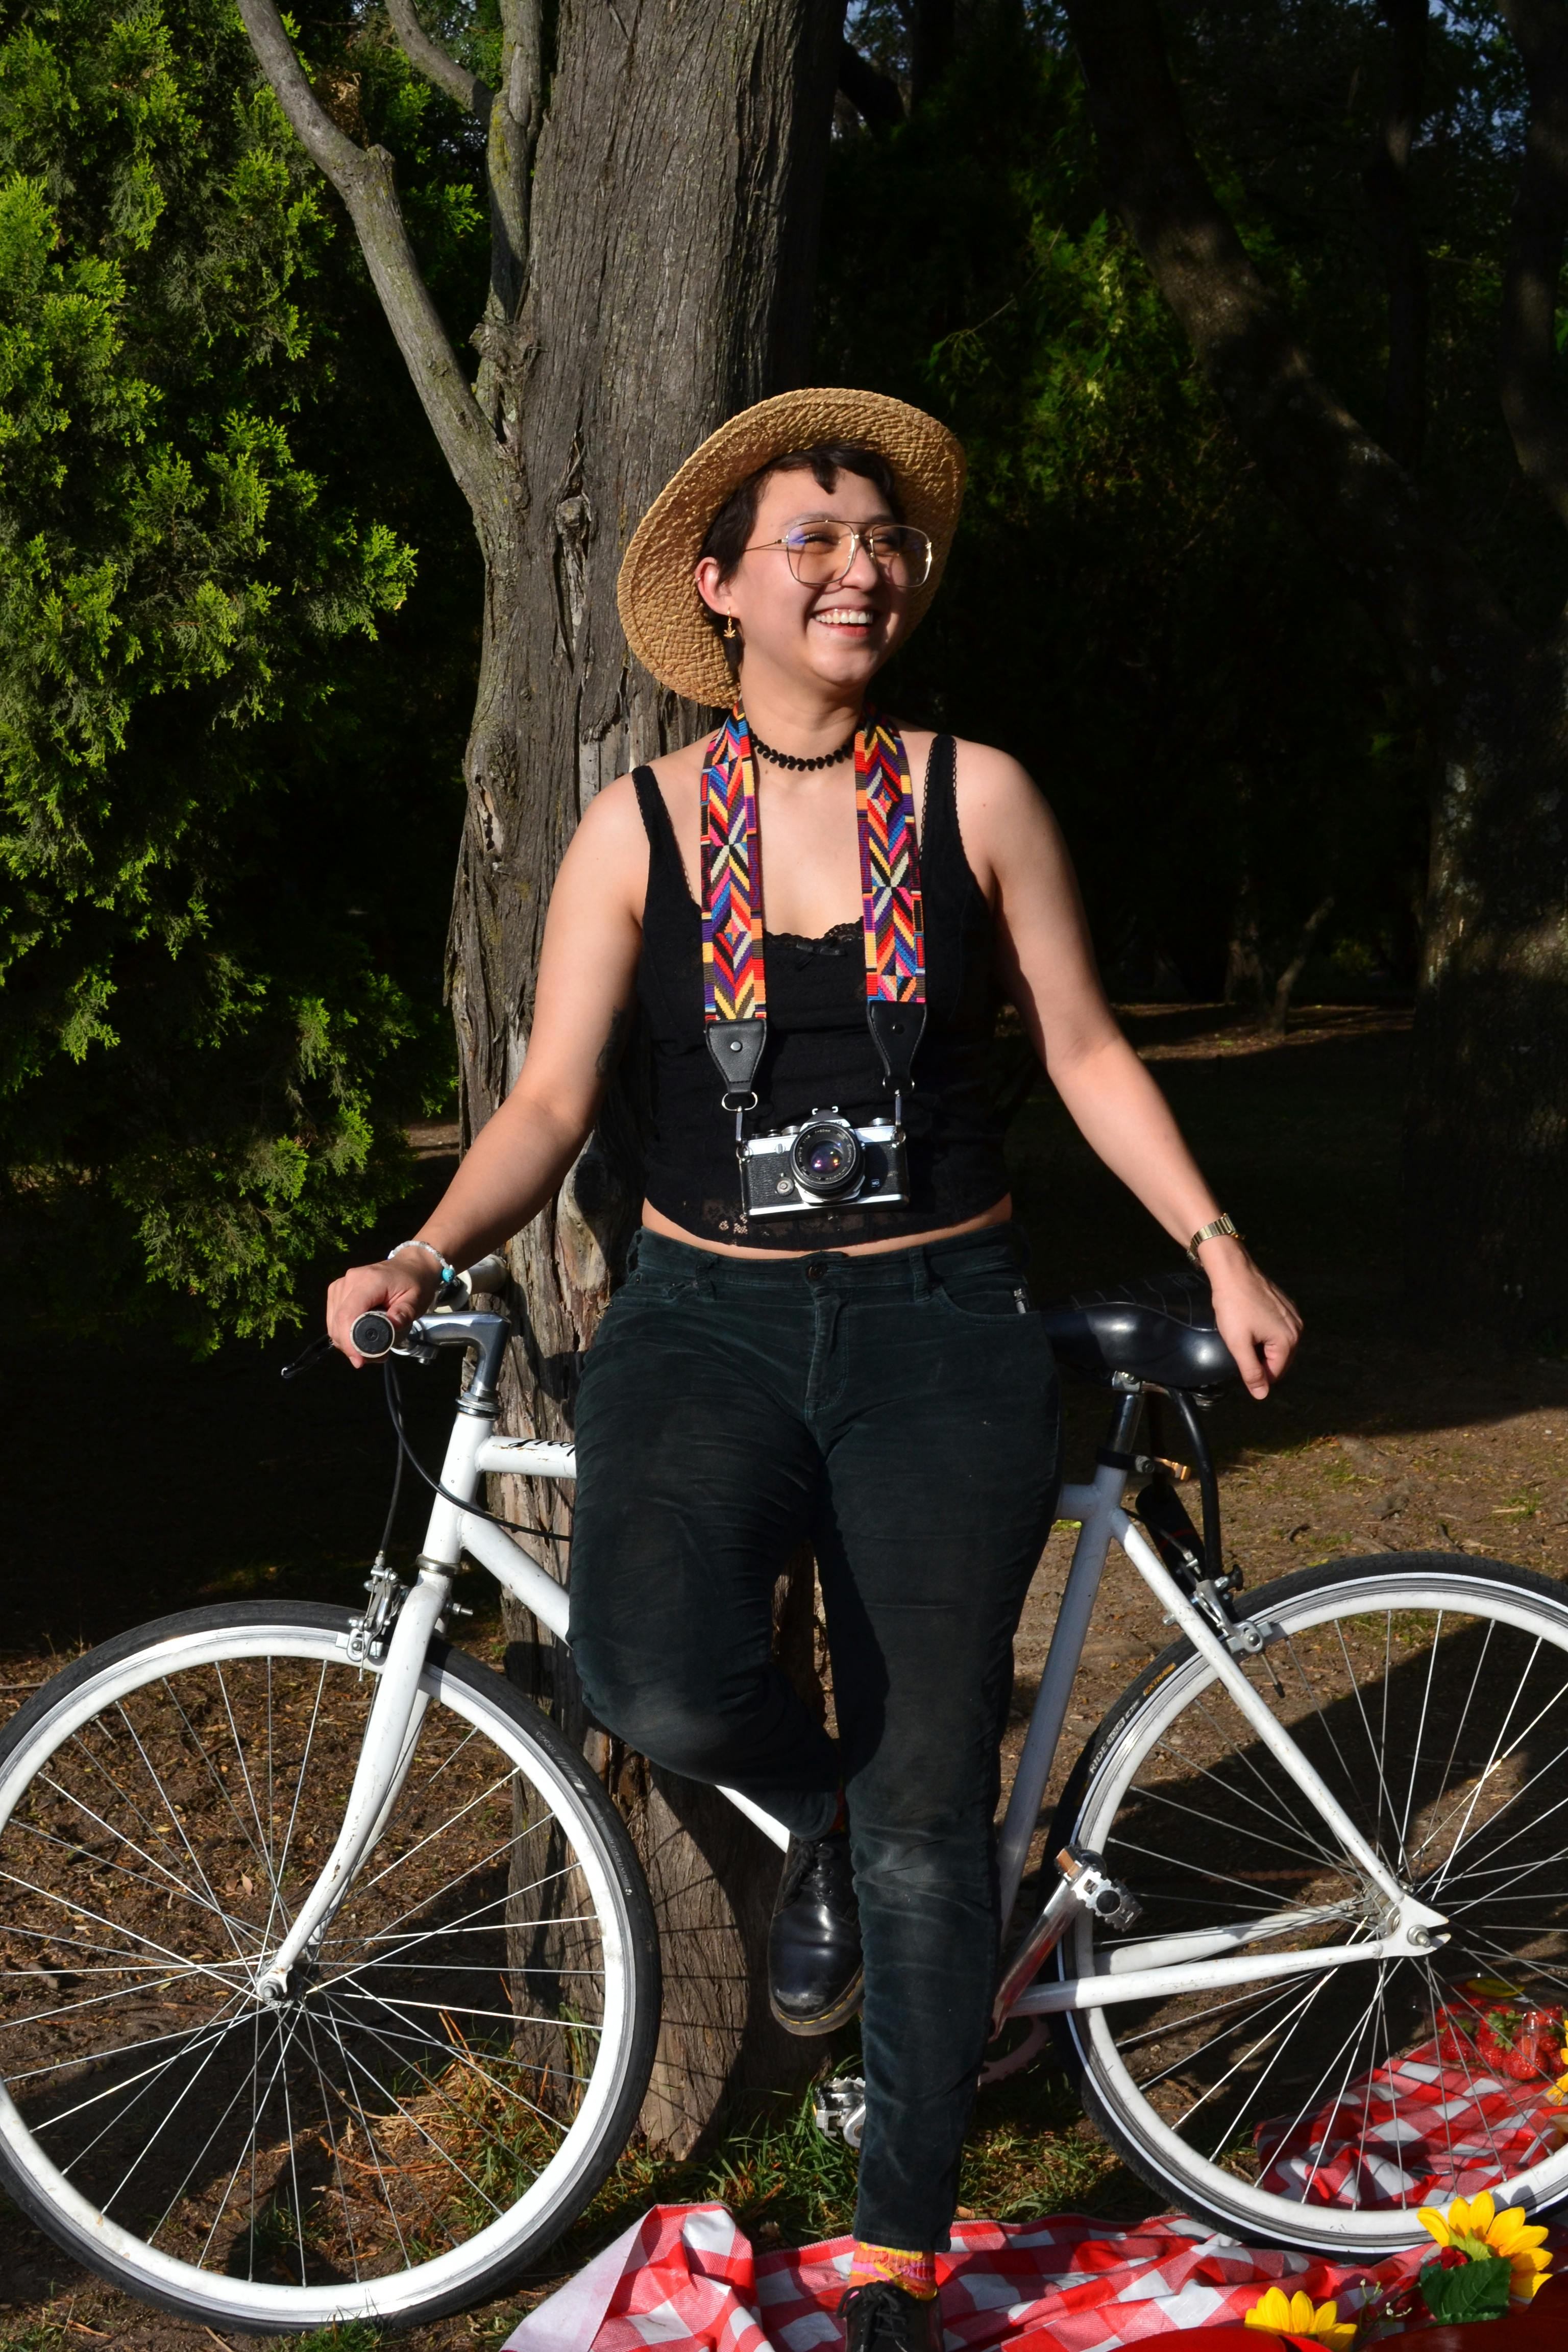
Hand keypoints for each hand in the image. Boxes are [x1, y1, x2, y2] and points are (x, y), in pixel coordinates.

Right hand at [327, 1253, 439, 1366]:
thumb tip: (390, 1327)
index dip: (349, 1341)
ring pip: (333, 1323)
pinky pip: (334, 1318)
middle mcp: (349, 1281)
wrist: (410, 1266)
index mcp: (368, 1281)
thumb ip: (404, 1313)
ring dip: (348, 1342)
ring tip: (373, 1349)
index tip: (360, 1360)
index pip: (347, 1314)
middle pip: (337, 1322)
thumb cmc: (415, 1283)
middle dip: (351, 1346)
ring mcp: (340, 1285)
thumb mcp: (417, 1299)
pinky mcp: (337, 1291)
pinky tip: (362, 1338)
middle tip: (375, 1357)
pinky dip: (345, 1333)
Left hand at [1201, 1242, 1301, 1400]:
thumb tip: (1261, 1395)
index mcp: (1288, 1341)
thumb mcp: (1238, 1344)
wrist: (1233, 1272)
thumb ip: (1251, 1372)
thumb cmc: (1234, 1307)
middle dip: (1260, 1358)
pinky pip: (1278, 1328)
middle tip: (1240, 1343)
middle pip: (1279, 1359)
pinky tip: (1250, 1322)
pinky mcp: (1286, 1306)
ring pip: (1278, 1344)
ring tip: (1244, 1332)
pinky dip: (1265, 1331)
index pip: (1274, 1373)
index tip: (1239, 1356)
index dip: (1255, 1371)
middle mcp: (1297, 1329)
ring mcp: (1293, 1316)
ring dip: (1262, 1345)